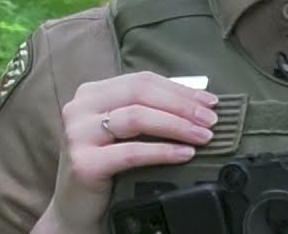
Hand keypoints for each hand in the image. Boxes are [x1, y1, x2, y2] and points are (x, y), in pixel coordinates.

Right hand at [38, 71, 218, 233]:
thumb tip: (198, 100)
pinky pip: (131, 152)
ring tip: (202, 136)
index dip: (180, 89)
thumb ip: (149, 110)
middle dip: (182, 106)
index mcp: (92, 92)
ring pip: (136, 118)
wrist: (77, 208)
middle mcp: (80, 108)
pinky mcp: (84, 163)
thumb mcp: (124, 131)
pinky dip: (162, 152)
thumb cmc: (107, 165)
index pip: (142, 80)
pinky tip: (183, 154)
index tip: (210, 101)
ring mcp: (79, 134)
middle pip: (140, 94)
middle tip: (211, 120)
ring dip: (177, 125)